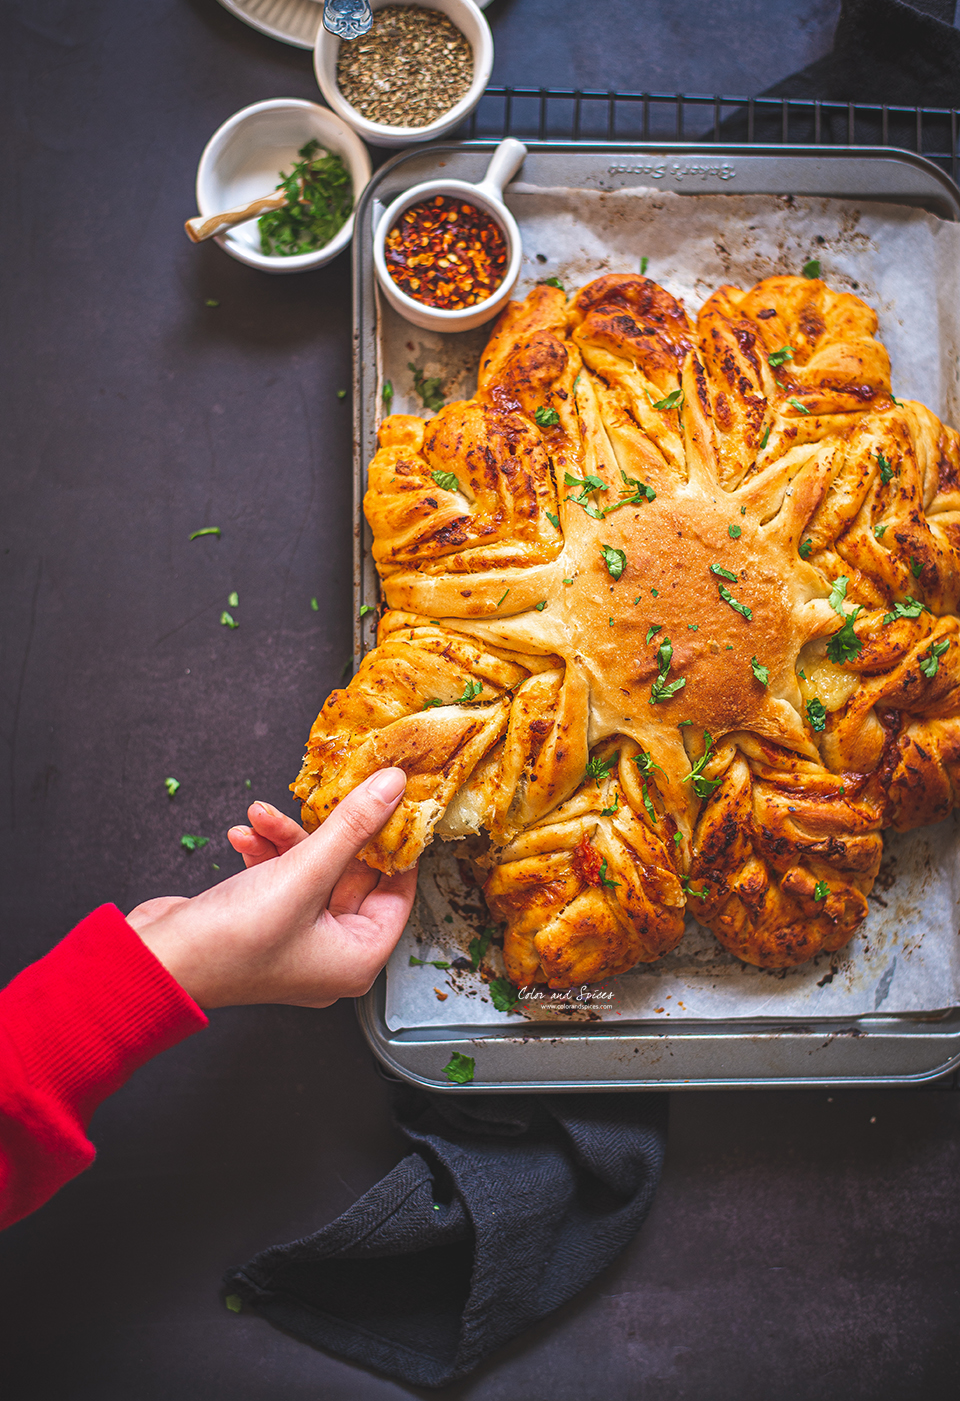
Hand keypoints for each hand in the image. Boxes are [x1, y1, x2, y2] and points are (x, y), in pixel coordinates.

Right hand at [126, 769, 416, 1008]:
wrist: (154, 962)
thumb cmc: (230, 943)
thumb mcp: (303, 874)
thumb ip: (351, 826)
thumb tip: (391, 788)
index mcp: (358, 958)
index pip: (398, 893)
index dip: (395, 845)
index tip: (393, 803)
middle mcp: (332, 953)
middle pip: (352, 875)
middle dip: (331, 833)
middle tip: (332, 794)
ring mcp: (297, 938)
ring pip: (312, 870)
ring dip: (287, 838)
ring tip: (264, 813)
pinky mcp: (264, 922)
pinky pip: (280, 877)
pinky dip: (265, 852)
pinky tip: (245, 832)